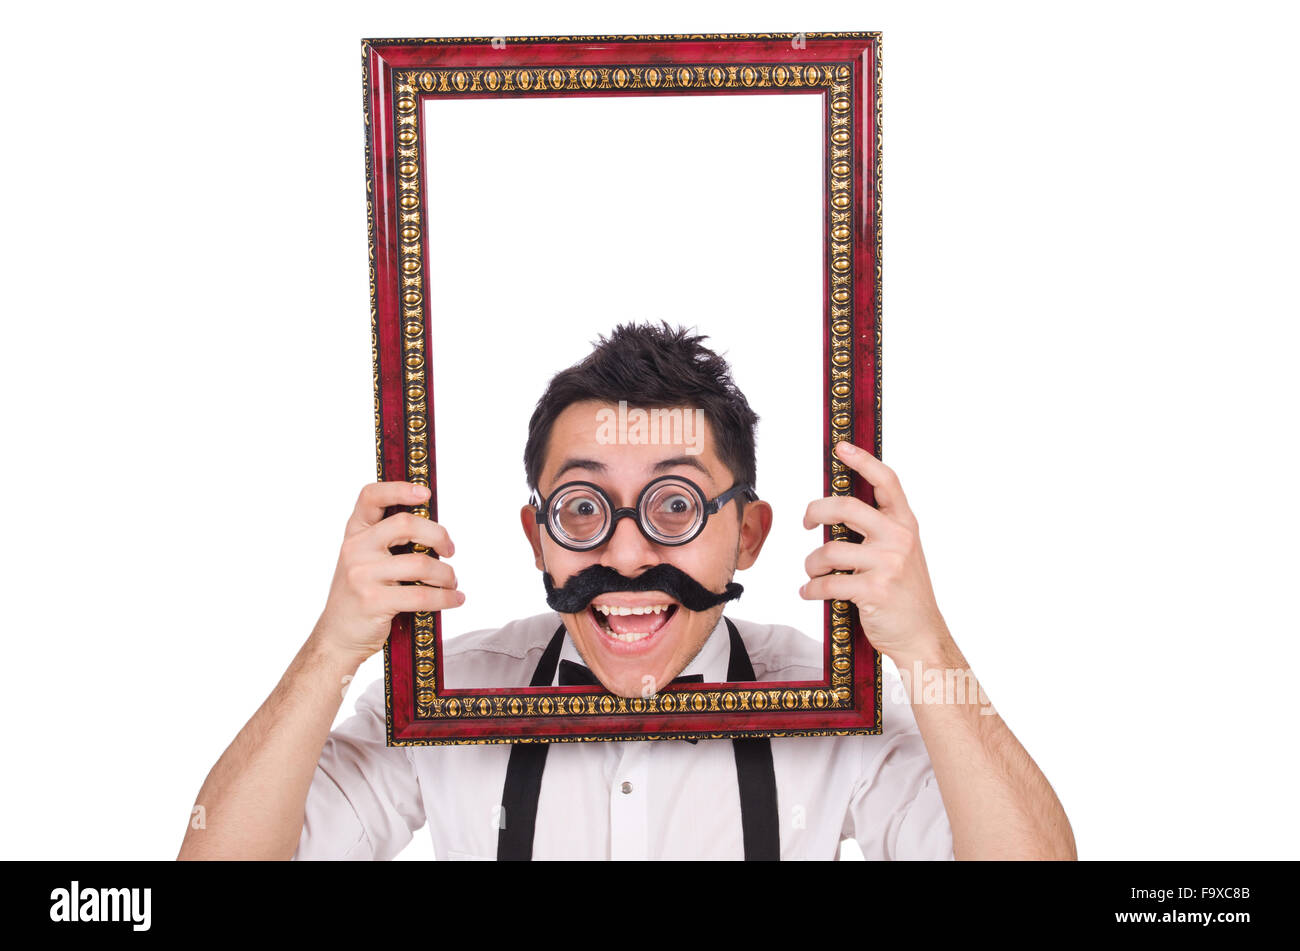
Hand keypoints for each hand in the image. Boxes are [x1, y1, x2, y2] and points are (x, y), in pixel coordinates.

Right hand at [310, 481, 462, 667]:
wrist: (337, 637)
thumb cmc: (359, 595)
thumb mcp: (364, 560)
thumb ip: (388, 541)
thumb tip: (435, 532)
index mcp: (354, 533)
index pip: (371, 496)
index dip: (399, 488)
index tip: (425, 493)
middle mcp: (355, 549)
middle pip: (406, 524)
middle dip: (438, 536)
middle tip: (450, 550)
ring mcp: (362, 575)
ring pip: (421, 563)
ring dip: (446, 574)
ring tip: (450, 582)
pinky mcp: (374, 601)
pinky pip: (421, 594)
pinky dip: (445, 598)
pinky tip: (454, 599)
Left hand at [800, 442, 948, 665]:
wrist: (922, 635)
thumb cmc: (904, 593)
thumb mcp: (901, 553)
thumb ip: (878, 529)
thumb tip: (834, 510)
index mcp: (905, 524)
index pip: (886, 481)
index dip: (863, 460)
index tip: (841, 448)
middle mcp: (899, 538)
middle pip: (844, 507)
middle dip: (815, 512)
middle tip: (806, 522)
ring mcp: (888, 563)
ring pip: (829, 550)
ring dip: (812, 563)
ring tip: (813, 572)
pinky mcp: (874, 589)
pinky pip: (827, 582)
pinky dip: (811, 589)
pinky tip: (810, 592)